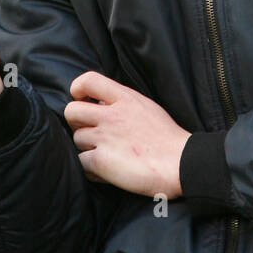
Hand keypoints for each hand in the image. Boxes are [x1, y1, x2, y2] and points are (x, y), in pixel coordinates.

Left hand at [64, 72, 190, 198]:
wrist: (180, 163)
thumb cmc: (168, 139)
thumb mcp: (147, 107)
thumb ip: (123, 102)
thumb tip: (101, 103)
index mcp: (125, 98)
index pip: (89, 80)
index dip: (78, 89)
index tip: (82, 100)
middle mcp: (111, 115)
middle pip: (71, 110)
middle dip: (75, 122)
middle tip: (89, 132)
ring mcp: (105, 137)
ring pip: (76, 138)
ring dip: (85, 148)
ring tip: (103, 155)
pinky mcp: (101, 160)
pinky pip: (81, 162)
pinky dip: (89, 169)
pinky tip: (103, 172)